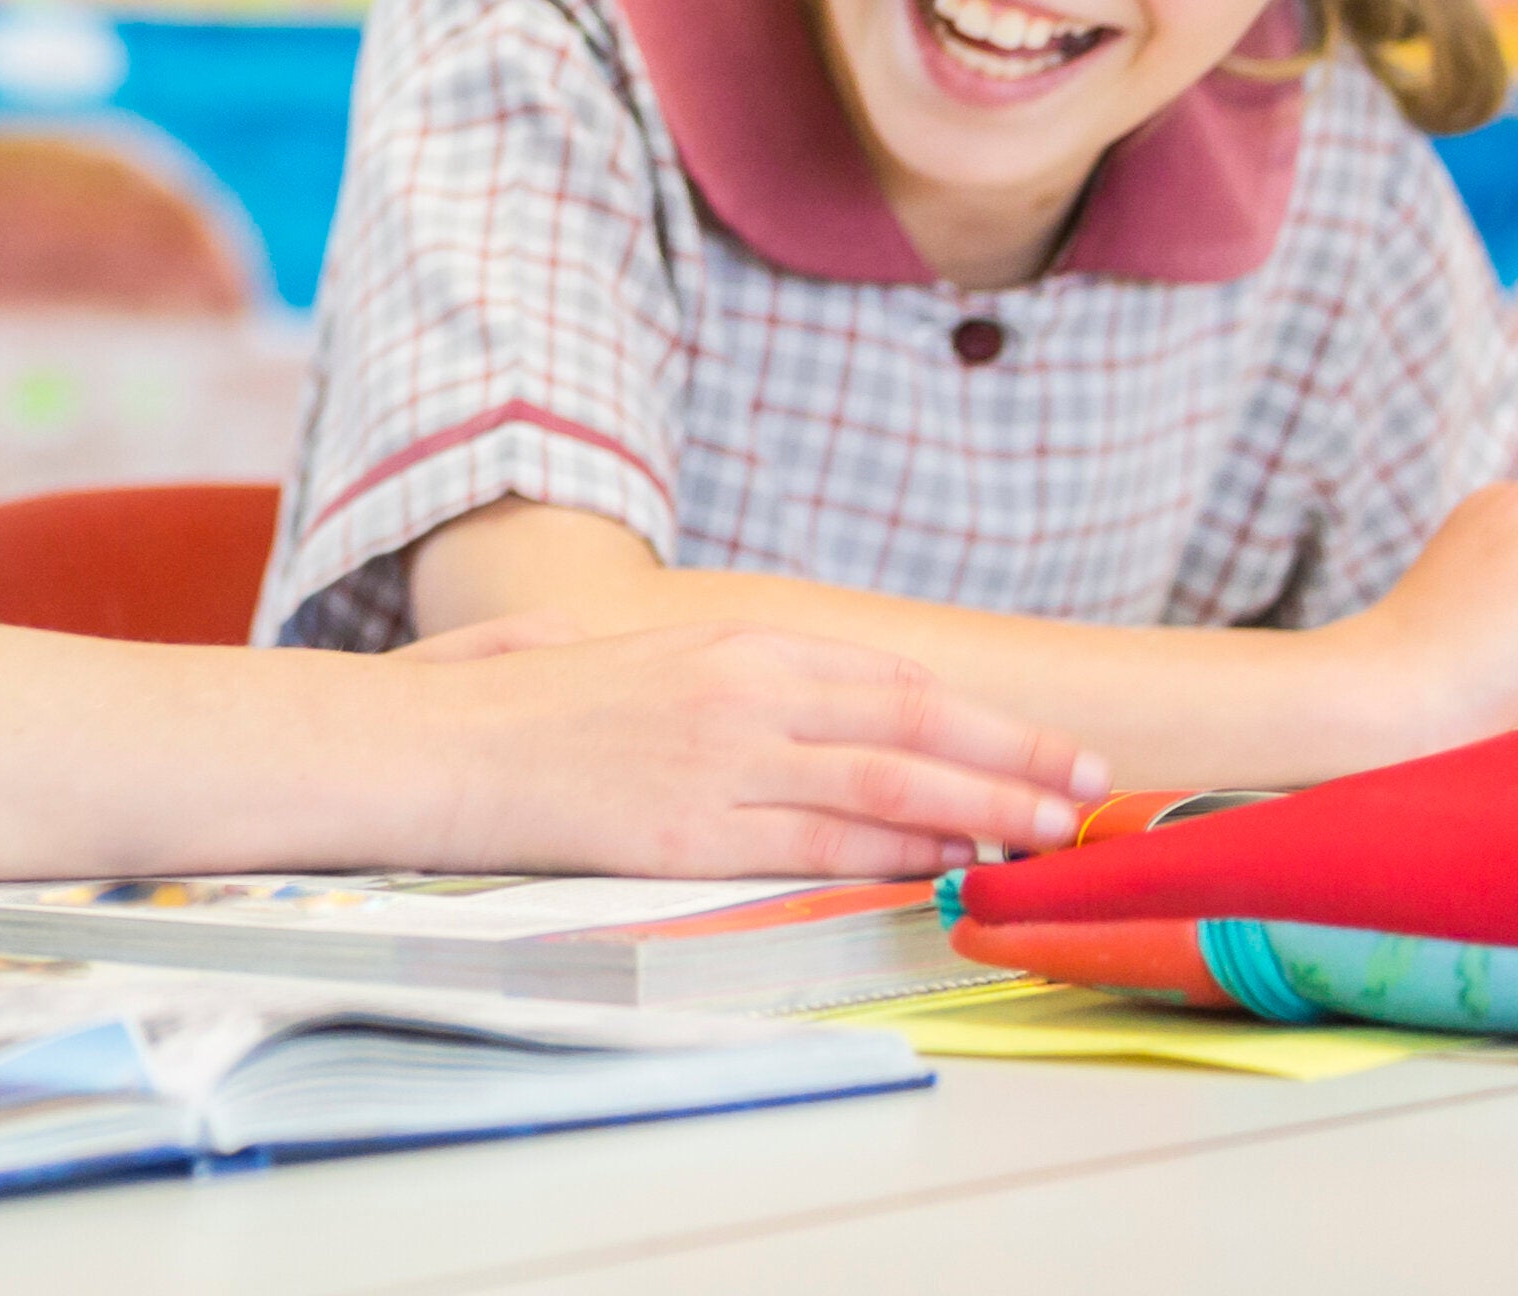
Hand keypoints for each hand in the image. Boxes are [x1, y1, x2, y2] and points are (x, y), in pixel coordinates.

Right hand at [411, 623, 1103, 876]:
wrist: (429, 745)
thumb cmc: (521, 702)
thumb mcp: (640, 660)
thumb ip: (731, 680)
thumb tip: (815, 711)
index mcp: (734, 645)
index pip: (892, 686)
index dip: (983, 721)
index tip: (1047, 748)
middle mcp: (742, 695)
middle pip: (915, 731)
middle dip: (1015, 761)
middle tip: (1089, 790)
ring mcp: (720, 766)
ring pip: (888, 792)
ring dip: (983, 814)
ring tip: (1049, 838)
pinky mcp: (691, 838)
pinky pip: (819, 851)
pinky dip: (896, 862)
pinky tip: (949, 872)